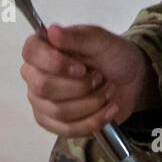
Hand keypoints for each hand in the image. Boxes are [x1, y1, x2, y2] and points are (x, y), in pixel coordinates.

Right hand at [20, 23, 157, 137]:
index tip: (81, 67)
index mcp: (43, 47)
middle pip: (43, 87)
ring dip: (92, 102)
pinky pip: (67, 130)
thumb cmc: (112, 55)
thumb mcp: (100, 41)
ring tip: (107, 91)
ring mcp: (41, 101)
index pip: (31, 53)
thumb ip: (76, 37)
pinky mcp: (53, 123)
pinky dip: (94, 121)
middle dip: (80, 86)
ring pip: (59, 111)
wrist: (130, 80)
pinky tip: (108, 109)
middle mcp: (35, 73)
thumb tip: (51, 31)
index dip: (55, 63)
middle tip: (99, 77)